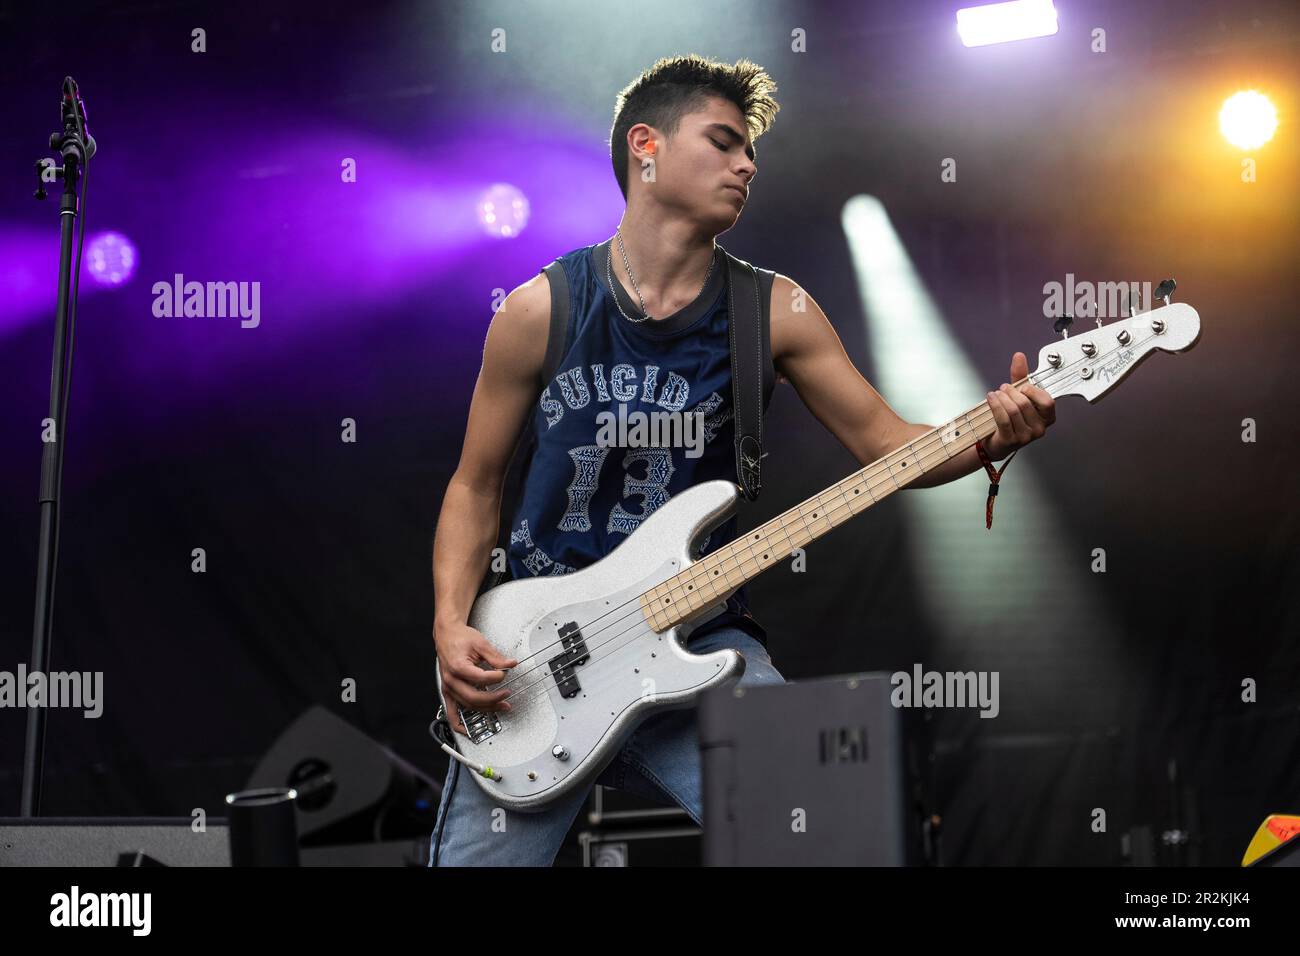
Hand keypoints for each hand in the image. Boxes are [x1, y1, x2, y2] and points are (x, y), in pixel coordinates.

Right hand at [434, 621, 518, 735]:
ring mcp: (448, 687)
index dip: (497, 677)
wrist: (447, 635)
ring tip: (502, 706)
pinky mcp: (448, 691)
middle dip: (494, 698)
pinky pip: (451, 711)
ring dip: (486, 709)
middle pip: (474, 697)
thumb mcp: (481, 644)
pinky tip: (466, 730)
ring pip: (468, 705)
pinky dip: (457, 723)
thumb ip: (496, 657)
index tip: (505, 672)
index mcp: (458, 667)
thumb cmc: (460, 638)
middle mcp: (451, 680)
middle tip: (507, 694)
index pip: (481, 678)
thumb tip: (510, 664)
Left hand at [984, 351, 1056, 459]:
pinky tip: (991, 399)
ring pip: (1013, 410)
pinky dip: (995, 405)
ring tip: (996, 394)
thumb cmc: (1011, 417)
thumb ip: (1021, 376)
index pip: (1048, 402)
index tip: (1023, 387)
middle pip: (1025, 404)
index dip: (1033, 391)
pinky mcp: (1011, 440)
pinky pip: (1003, 419)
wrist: (997, 440)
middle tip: (1004, 388)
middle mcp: (1039, 429)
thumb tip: (1019, 356)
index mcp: (1047, 417)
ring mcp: (1026, 437)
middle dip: (1011, 392)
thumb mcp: (1018, 395)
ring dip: (1001, 398)